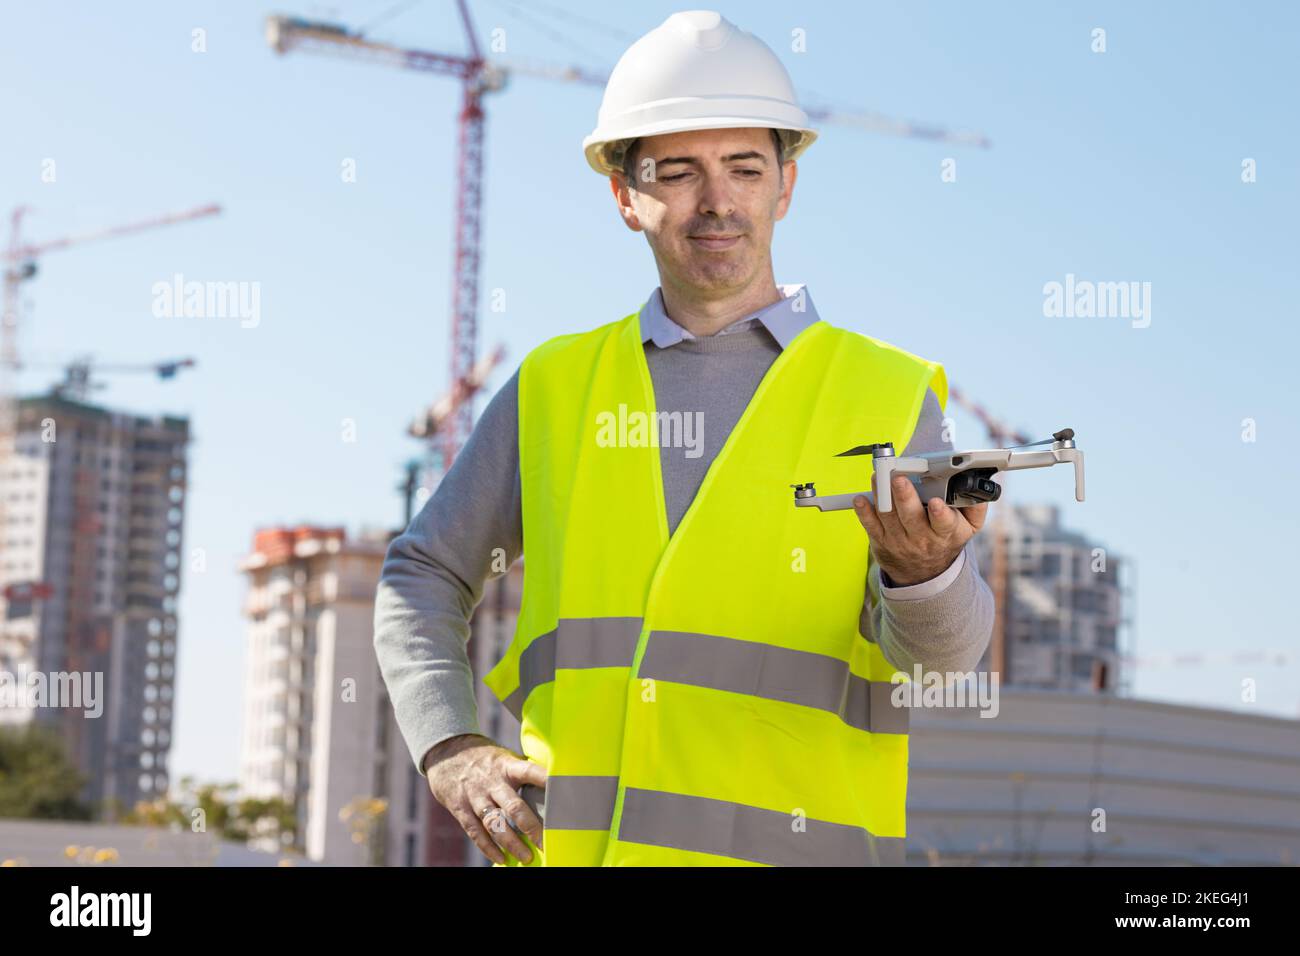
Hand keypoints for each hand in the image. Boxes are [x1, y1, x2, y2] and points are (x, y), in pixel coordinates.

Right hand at [423, 733, 546, 863]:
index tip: (561, 790)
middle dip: (531, 827)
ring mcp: (475, 796)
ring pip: (495, 823)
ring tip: (526, 856)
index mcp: (506, 765)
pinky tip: (501, 858)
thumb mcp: (503, 756)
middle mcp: (492, 781)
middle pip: (514, 806)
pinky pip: (475, 831)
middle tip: (546, 843)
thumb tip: (551, 784)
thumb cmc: (483, 758)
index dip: (544, 780)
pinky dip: (488, 847)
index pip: (529, 771)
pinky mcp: (460, 808)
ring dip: (511, 842)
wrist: (445, 753)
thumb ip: (521, 771)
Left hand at [853, 473, 988, 586]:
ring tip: (878, 477)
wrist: (923, 573)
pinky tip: (860, 499)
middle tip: (900, 479)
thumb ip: (975, 506)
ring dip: (881, 495)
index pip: (944, 523)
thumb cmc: (945, 539)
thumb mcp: (968, 528)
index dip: (941, 514)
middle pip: (912, 517)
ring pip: (889, 516)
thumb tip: (981, 486)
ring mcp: (899, 540)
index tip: (937, 503)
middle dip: (905, 497)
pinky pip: (870, 525)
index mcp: (945, 533)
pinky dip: (864, 511)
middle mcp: (922, 538)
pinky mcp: (880, 540)